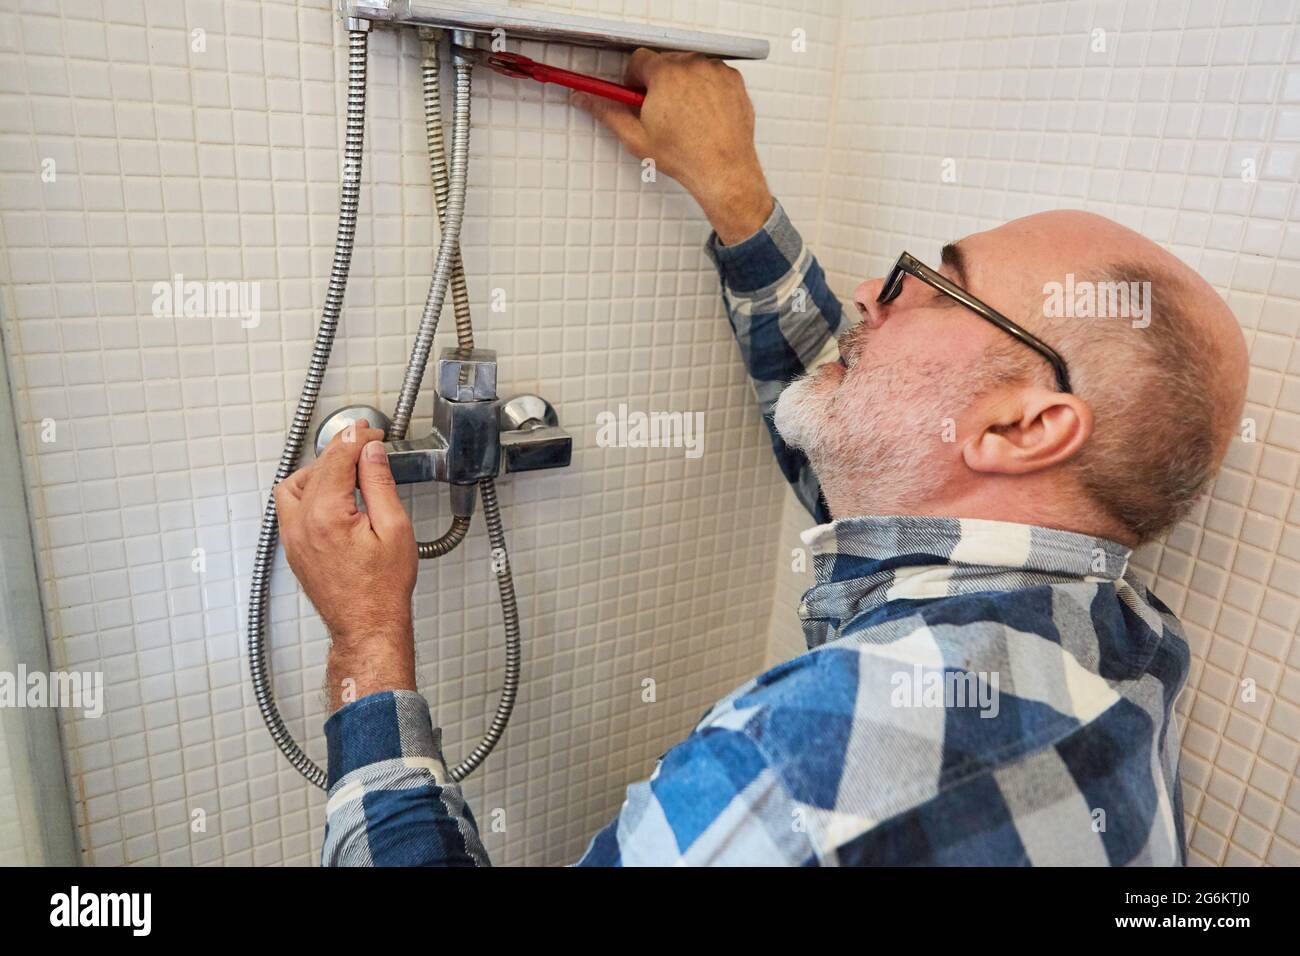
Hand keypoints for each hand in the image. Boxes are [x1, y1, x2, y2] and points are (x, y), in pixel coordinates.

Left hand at [274, 423, 417, 710]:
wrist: (367, 626)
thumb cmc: (383, 588)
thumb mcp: (394, 528)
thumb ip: (379, 483)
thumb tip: (370, 452)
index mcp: (326, 516)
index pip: (336, 459)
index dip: (356, 439)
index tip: (372, 433)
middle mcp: (300, 524)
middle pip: (314, 468)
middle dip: (340, 451)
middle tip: (367, 446)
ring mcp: (291, 538)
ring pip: (294, 485)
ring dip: (319, 471)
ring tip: (349, 470)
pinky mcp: (292, 548)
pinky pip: (291, 506)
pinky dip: (309, 491)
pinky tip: (333, 494)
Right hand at [574, 49, 774, 244]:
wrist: (723, 169)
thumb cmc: (685, 156)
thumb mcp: (636, 137)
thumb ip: (608, 112)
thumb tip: (586, 99)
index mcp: (665, 75)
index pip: (639, 59)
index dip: (634, 78)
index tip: (637, 93)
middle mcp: (692, 66)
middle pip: (665, 62)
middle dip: (659, 83)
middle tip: (660, 111)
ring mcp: (715, 71)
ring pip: (689, 68)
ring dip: (683, 84)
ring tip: (684, 116)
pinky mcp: (733, 79)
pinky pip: (712, 74)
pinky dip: (706, 88)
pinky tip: (703, 113)